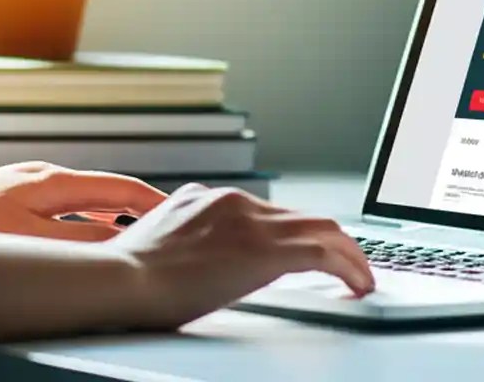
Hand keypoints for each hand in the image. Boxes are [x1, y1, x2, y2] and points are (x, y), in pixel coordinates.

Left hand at [0, 161, 166, 240]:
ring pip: (82, 206)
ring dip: (107, 221)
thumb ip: (81, 240)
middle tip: (165, 233)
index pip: (123, 189)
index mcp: (57, 182)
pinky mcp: (6, 201)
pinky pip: (60, 213)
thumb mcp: (31, 239)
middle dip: (137, 213)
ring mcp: (25, 188)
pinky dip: (79, 226)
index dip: (156, 204)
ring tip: (127, 243)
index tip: (183, 217)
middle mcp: (45, 179)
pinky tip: (74, 246)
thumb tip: (123, 242)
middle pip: (106, 195)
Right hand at [107, 184, 374, 328]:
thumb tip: (197, 257)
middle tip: (351, 263)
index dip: (299, 233)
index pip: (273, 213)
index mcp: (211, 199)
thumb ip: (188, 239)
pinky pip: (323, 255)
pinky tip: (358, 284)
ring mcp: (252, 223)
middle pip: (304, 217)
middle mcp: (236, 202)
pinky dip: (348, 267)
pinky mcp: (264, 251)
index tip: (312, 250)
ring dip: (350, 254)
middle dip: (334, 240)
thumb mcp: (160, 241)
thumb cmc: (128, 273)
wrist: (120, 278)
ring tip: (363, 276)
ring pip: (323, 229)